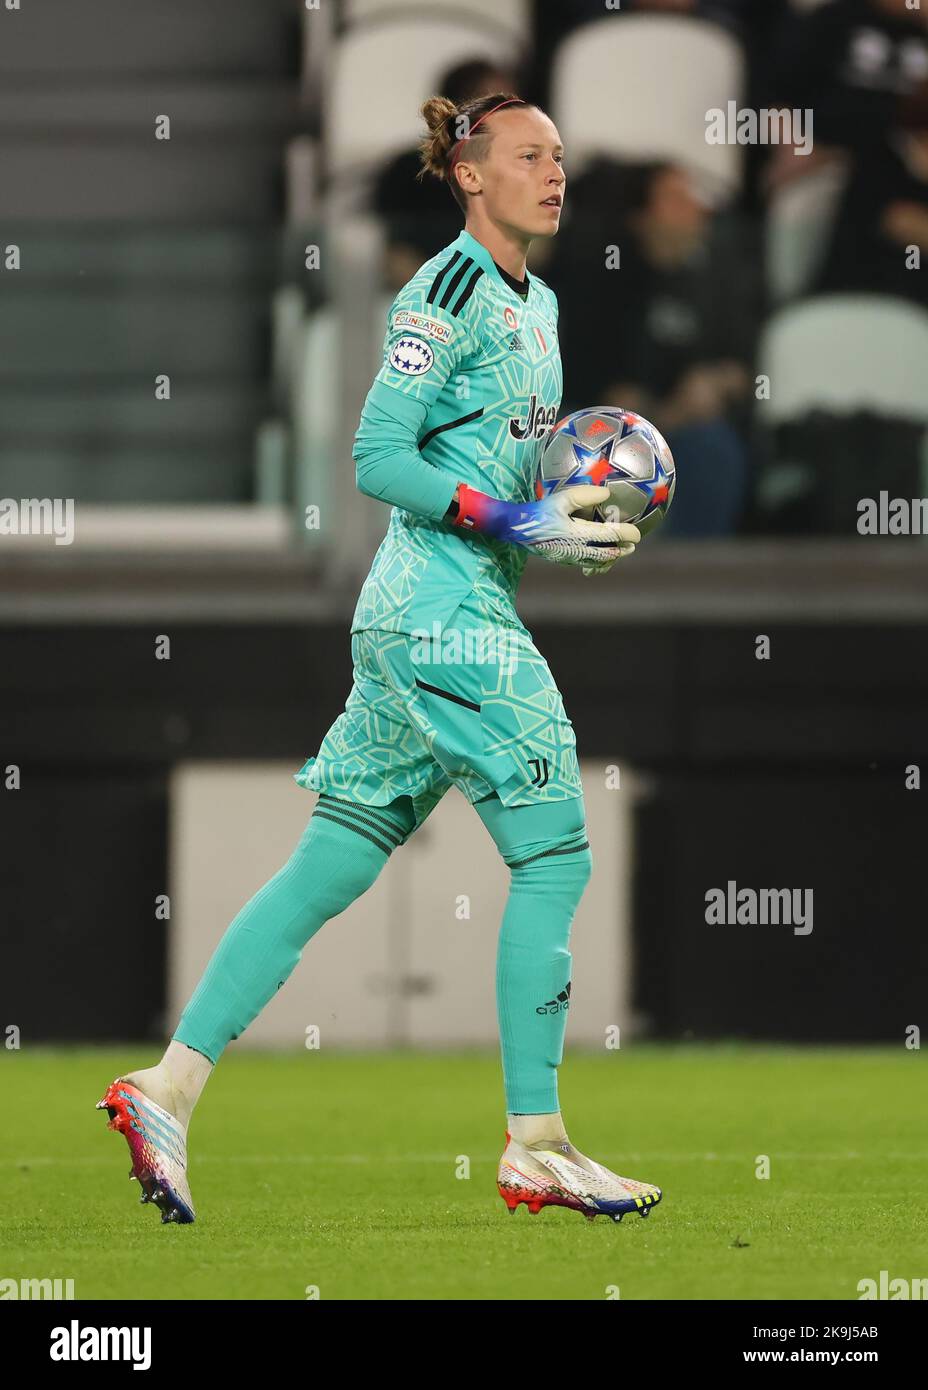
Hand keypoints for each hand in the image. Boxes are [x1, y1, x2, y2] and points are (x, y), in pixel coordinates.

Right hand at [452, 481, 639, 566]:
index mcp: (577, 534)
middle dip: (621, 551)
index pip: (609, 536)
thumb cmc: (538, 511)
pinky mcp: (562, 560)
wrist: (516, 529)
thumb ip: (585, 495)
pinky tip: (599, 557)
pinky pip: (584, 563)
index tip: (637, 533)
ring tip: (619, 553)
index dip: (626, 535)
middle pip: (606, 554)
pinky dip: (596, 561)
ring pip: (596, 562)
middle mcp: (576, 550)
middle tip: (632, 546)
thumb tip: (607, 494)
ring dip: (610, 558)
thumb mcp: (561, 499)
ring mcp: (568, 557)